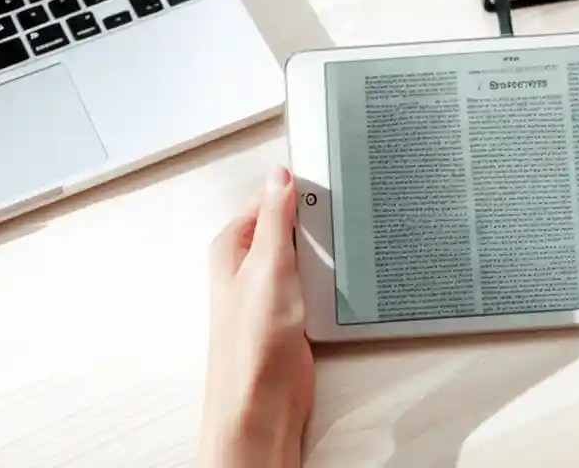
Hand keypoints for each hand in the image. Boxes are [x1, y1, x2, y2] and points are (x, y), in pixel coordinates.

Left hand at [198, 167, 313, 467]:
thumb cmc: (251, 343)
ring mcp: (270, 289)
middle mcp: (248, 266)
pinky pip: (314, 280)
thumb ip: (275, 218)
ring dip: (323, 249)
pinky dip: (328, 275)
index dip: (293, 188)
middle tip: (340, 208)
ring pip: (304, 253)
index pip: (266, 199)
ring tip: (346, 238)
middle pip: (287, 224)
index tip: (322, 177)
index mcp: (232, 247)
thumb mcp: (267, 264)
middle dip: (313, 220)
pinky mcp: (291, 311)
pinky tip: (343, 272)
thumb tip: (280, 177)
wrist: (262, 401)